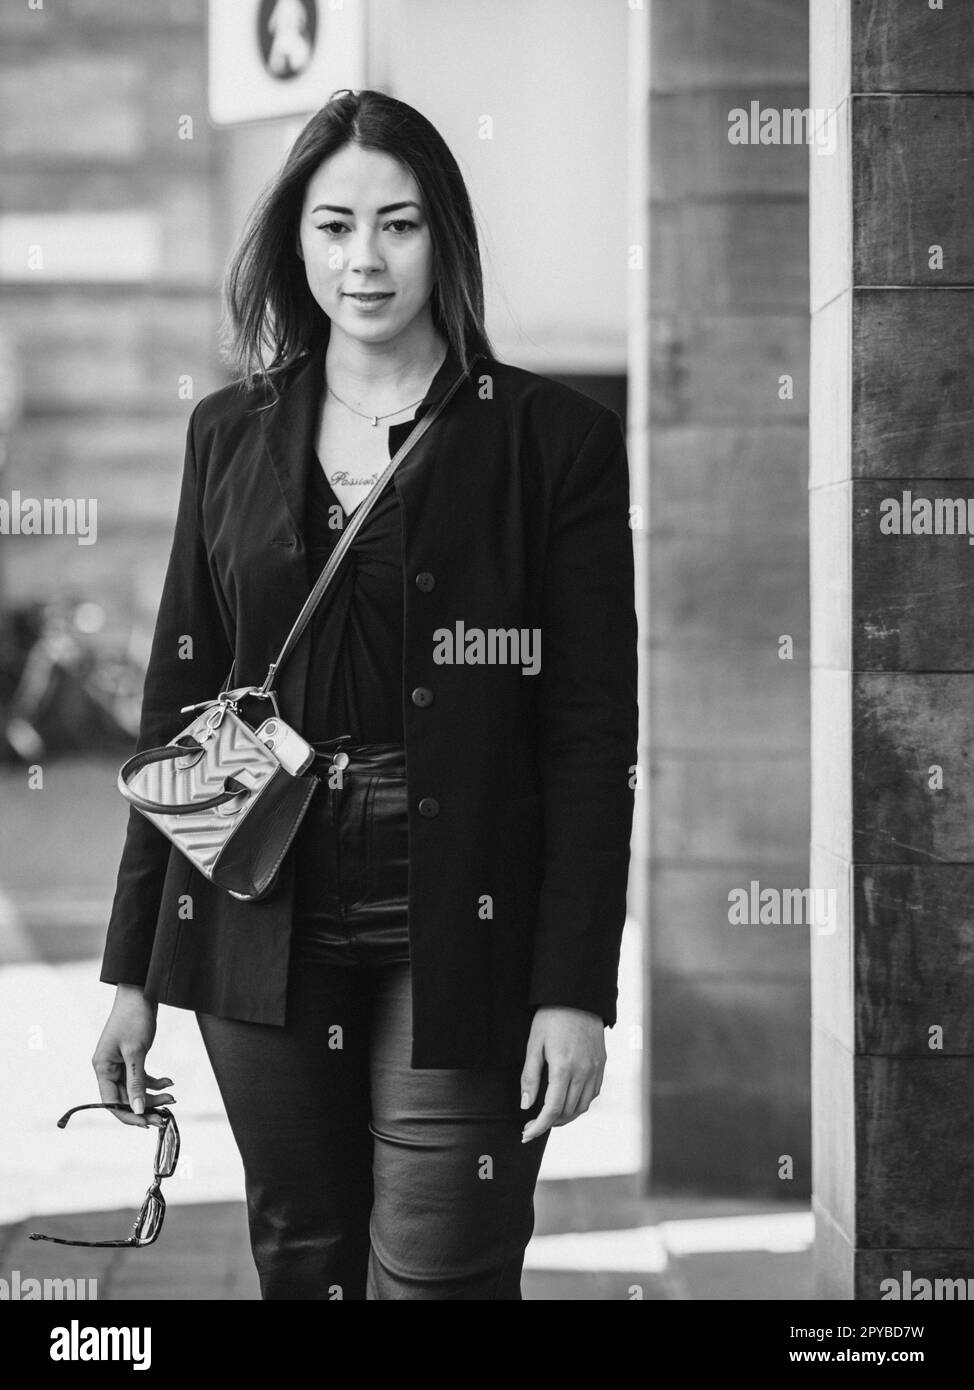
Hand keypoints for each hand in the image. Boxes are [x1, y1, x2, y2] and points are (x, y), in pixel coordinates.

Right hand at [91, 984, 174, 1127]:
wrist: (140, 992)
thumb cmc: (134, 1018)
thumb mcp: (136, 1052)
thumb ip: (136, 1082)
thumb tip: (138, 1109)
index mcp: (102, 1068)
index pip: (112, 1103)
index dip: (130, 1115)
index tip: (149, 1123)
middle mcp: (107, 1068)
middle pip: (125, 1098)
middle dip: (146, 1107)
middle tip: (165, 1115)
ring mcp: (119, 1063)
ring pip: (135, 1089)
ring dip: (153, 1096)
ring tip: (172, 1097)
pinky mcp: (131, 1057)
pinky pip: (141, 1077)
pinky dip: (154, 1082)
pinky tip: (169, 1082)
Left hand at [520, 1006, 605, 1142]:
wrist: (578, 996)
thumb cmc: (551, 1018)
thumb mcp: (534, 1044)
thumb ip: (530, 1076)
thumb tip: (526, 1106)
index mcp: (563, 1068)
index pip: (552, 1109)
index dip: (539, 1126)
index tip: (526, 1134)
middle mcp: (583, 1072)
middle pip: (568, 1112)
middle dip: (549, 1123)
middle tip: (532, 1124)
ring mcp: (595, 1068)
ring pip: (582, 1106)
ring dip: (565, 1117)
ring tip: (548, 1116)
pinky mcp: (602, 1064)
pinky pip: (593, 1093)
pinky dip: (579, 1103)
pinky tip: (567, 1100)